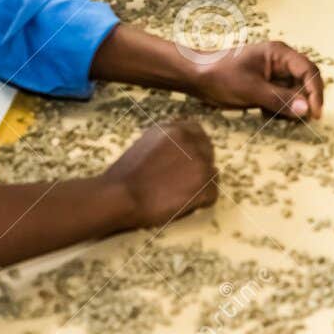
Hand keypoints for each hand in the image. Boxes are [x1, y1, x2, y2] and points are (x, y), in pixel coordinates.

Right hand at [103, 121, 218, 228]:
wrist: (120, 196)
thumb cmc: (125, 174)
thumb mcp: (145, 142)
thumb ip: (165, 140)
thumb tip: (178, 142)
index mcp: (175, 130)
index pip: (197, 131)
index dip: (194, 145)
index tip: (188, 157)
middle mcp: (190, 142)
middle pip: (208, 151)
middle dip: (199, 164)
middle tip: (184, 179)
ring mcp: (199, 164)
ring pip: (212, 173)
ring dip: (200, 182)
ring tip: (181, 193)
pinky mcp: (202, 186)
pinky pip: (213, 194)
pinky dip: (202, 201)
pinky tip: (185, 204)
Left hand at [193, 41, 324, 119]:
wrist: (195, 77)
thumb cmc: (220, 76)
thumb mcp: (251, 89)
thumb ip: (279, 99)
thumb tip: (306, 110)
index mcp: (279, 54)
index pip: (309, 71)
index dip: (315, 92)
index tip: (315, 114)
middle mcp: (280, 63)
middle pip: (305, 83)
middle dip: (303, 102)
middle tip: (299, 121)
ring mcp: (274, 76)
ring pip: (295, 95)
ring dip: (289, 108)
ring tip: (272, 116)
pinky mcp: (267, 88)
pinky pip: (282, 101)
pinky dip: (279, 111)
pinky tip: (264, 115)